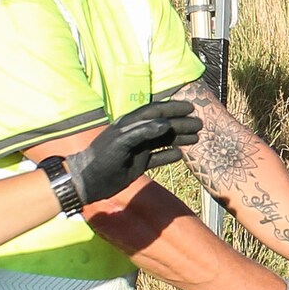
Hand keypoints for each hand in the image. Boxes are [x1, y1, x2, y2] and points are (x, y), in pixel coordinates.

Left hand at [66, 99, 200, 205]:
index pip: (156, 111)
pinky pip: (157, 157)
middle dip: (181, 123)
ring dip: (179, 138)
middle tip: (199, 124)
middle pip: (163, 125)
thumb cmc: (102, 159)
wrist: (89, 181)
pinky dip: (169, 155)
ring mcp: (138, 148)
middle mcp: (136, 133)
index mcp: (131, 124)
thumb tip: (165, 124)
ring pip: (163, 140)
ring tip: (196, 138)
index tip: (190, 107)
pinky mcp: (138, 163)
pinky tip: (181, 154)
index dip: (173, 107)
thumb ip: (143, 131)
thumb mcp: (121, 142)